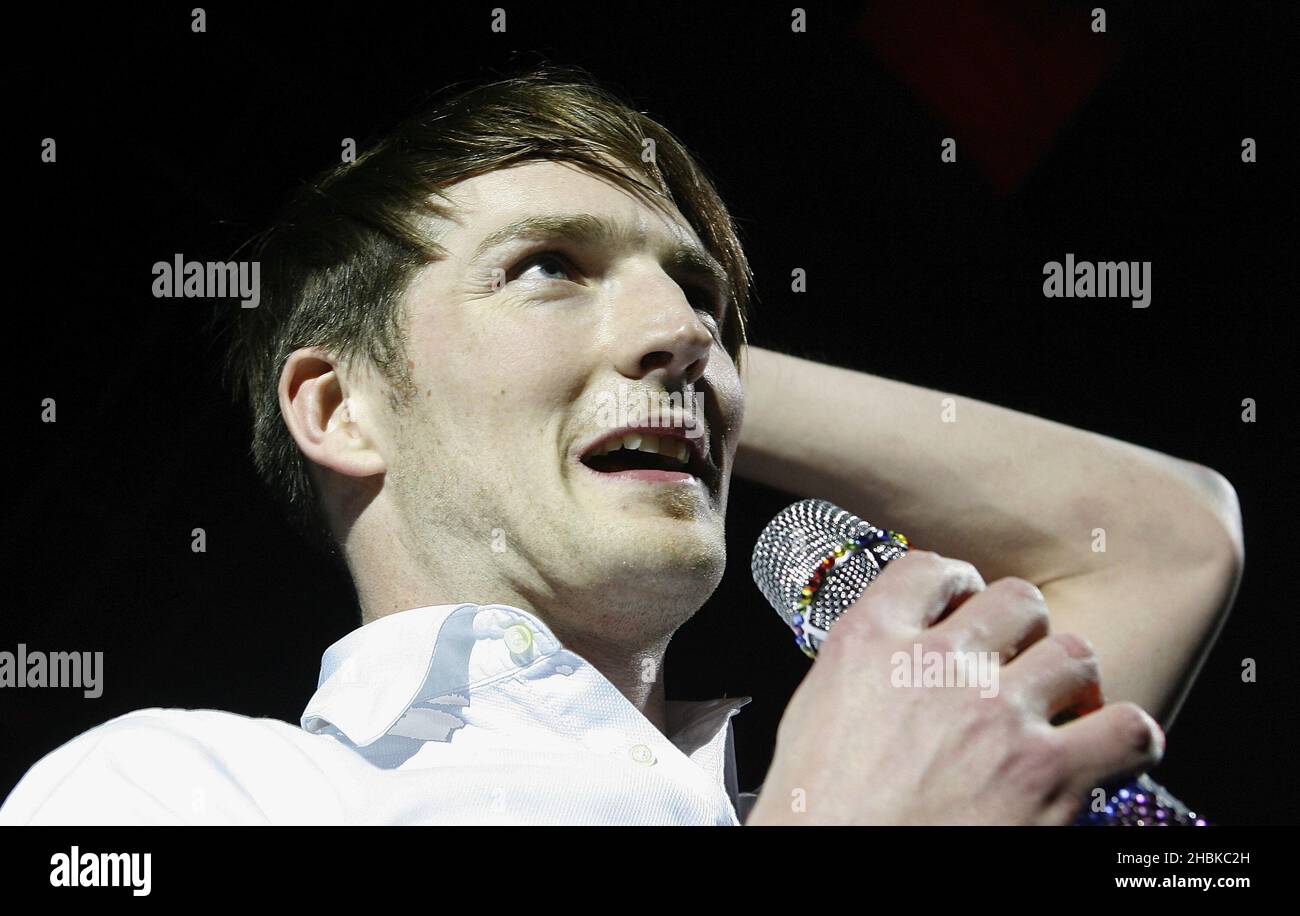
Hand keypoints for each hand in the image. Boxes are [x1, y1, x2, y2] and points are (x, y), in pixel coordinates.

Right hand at [746, 551, 1164, 824]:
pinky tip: (1106, 752)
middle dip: (1021, 629)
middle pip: (1015, 600)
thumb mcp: (814, 712)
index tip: (965, 605)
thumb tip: (893, 654)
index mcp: (869, 643)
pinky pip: (1127, 728)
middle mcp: (936, 664)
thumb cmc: (817, 812)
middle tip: (1014, 663)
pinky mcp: (1047, 775)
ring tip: (1059, 708)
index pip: (931, 569)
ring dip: (1069, 680)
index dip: (958, 585)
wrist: (835, 871)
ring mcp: (996, 715)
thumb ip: (861, 667)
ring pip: (1073, 651)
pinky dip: (1126, 739)